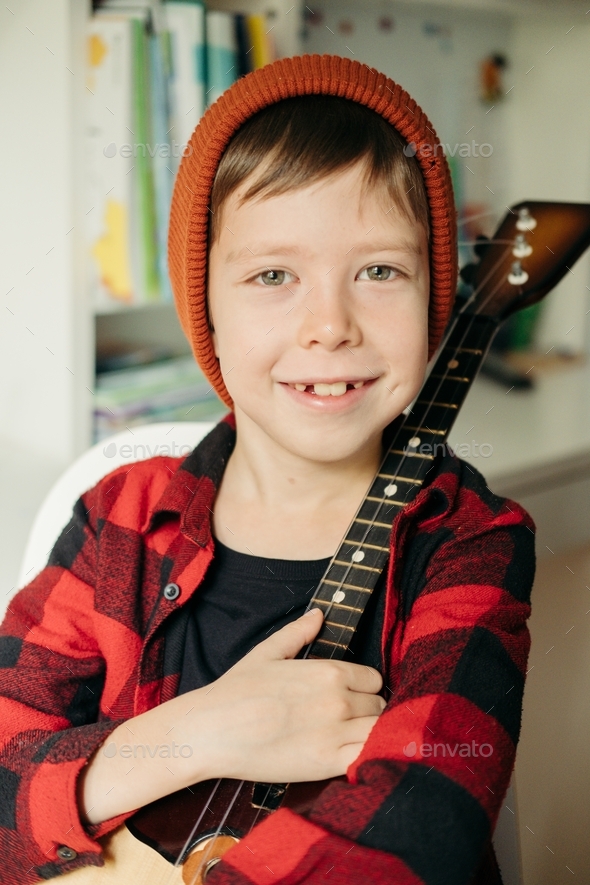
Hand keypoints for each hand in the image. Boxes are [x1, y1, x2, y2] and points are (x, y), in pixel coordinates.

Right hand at [189, 608, 385, 782]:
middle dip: (366, 711)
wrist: (213, 730)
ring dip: (369, 733)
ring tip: (348, 738)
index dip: (363, 688)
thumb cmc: (237, 690)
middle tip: (344, 720)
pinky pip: (369, 757)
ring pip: (379, 730)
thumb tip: (319, 614)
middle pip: (378, 705)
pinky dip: (368, 756)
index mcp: (329, 671)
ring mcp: (336, 733)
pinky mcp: (329, 763)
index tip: (349, 696)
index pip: (373, 679)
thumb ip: (299, 632)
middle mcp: (339, 700)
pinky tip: (350, 755)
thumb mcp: (267, 651)